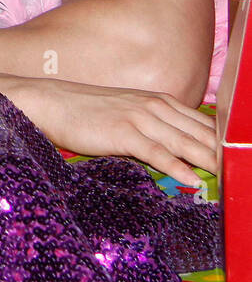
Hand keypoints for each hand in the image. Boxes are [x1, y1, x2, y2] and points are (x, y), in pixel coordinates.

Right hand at [3, 75, 217, 185]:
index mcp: (157, 100)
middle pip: (200, 134)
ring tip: (228, 181)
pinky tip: (192, 180)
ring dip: (209, 163)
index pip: (201, 123)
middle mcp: (153, 105)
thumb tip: (176, 149)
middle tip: (240, 175)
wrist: (49, 102)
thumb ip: (151, 126)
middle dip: (222, 155)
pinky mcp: (123, 132)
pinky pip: (157, 152)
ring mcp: (139, 117)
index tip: (237, 161)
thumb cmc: (84, 110)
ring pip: (185, 143)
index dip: (221, 143)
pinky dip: (177, 167)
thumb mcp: (125, 111)